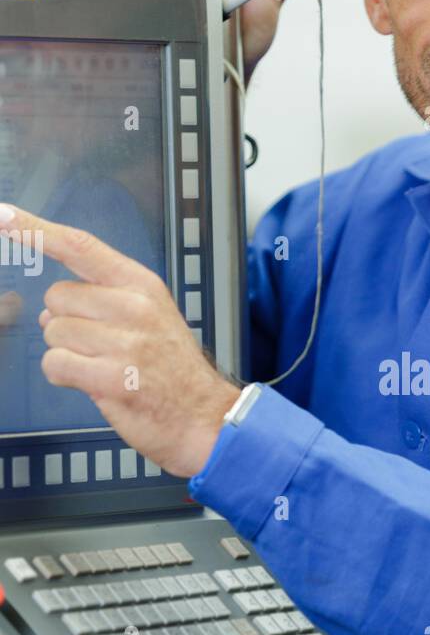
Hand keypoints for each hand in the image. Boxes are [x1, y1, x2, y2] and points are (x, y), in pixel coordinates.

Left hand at [0, 204, 239, 477]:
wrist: (204, 418)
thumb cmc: (173, 372)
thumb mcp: (150, 317)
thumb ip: (102, 301)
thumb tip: (50, 308)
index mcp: (141, 286)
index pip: (80, 247)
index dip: (36, 230)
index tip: (5, 216)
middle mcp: (134, 307)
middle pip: (58, 297)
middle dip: (65, 322)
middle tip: (99, 345)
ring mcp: (124, 343)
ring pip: (53, 332)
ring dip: (66, 352)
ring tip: (102, 366)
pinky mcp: (112, 378)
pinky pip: (55, 364)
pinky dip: (64, 375)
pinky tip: (92, 382)